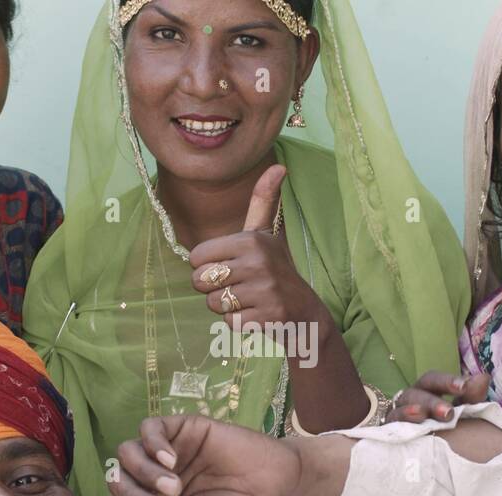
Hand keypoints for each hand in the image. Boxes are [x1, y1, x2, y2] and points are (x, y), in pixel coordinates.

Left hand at [106, 415, 302, 495]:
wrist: (277, 489)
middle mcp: (156, 476)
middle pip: (119, 479)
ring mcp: (168, 450)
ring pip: (128, 451)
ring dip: (142, 471)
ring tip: (172, 486)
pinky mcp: (184, 428)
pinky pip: (151, 427)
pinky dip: (153, 443)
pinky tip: (171, 460)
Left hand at [188, 165, 326, 335]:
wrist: (304, 311)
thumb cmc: (276, 268)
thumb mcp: (267, 233)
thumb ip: (264, 200)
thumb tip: (278, 166)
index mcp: (251, 240)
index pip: (197, 258)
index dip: (206, 267)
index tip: (228, 267)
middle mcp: (258, 263)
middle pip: (201, 281)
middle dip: (213, 288)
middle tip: (238, 285)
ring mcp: (263, 292)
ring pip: (213, 304)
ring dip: (225, 306)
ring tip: (247, 299)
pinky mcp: (265, 318)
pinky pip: (229, 323)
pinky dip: (239, 322)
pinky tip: (256, 313)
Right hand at [386, 370, 491, 423]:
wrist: (429, 454)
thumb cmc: (446, 428)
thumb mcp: (462, 412)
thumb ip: (471, 397)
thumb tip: (484, 377)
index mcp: (428, 391)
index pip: (434, 380)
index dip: (447, 381)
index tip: (464, 386)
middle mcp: (411, 399)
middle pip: (417, 392)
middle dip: (432, 401)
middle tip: (448, 412)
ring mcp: (398, 413)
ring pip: (402, 406)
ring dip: (413, 410)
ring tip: (423, 415)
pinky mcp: (392, 430)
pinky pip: (393, 424)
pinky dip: (401, 422)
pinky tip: (411, 427)